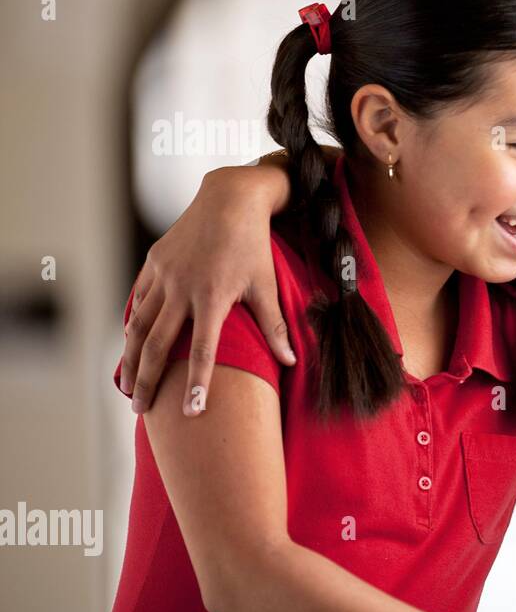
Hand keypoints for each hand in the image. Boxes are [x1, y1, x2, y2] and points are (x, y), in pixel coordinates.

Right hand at [119, 165, 291, 414]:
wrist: (230, 199)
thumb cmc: (254, 245)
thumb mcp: (266, 285)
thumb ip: (274, 326)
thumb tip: (291, 362)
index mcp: (213, 297)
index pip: (203, 351)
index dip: (197, 383)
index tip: (191, 412)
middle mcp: (182, 288)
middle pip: (158, 345)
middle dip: (149, 380)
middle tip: (142, 409)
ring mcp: (164, 275)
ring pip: (138, 324)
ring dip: (132, 357)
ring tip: (129, 384)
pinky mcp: (153, 263)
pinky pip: (138, 300)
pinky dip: (132, 324)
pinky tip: (130, 344)